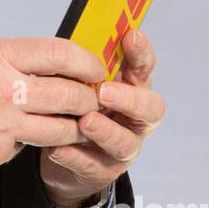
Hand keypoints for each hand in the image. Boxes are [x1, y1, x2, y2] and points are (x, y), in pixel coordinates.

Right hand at [0, 37, 105, 187]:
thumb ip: (4, 59)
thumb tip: (40, 63)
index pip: (59, 52)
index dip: (86, 62)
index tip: (94, 68)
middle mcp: (3, 86)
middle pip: (70, 93)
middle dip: (88, 99)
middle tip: (91, 100)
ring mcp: (3, 123)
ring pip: (61, 127)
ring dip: (73, 127)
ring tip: (72, 124)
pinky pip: (30, 147)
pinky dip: (33, 144)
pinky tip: (26, 138)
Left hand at [39, 28, 164, 207]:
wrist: (65, 156)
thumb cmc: (74, 108)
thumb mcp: (79, 83)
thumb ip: (81, 67)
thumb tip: (70, 42)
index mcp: (132, 90)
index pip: (145, 69)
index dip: (141, 53)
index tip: (131, 36)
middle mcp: (135, 120)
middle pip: (150, 109)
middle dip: (130, 99)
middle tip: (104, 92)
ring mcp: (122, 148)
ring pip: (125, 142)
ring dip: (105, 130)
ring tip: (84, 121)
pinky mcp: (102, 171)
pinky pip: (93, 166)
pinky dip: (75, 156)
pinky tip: (58, 147)